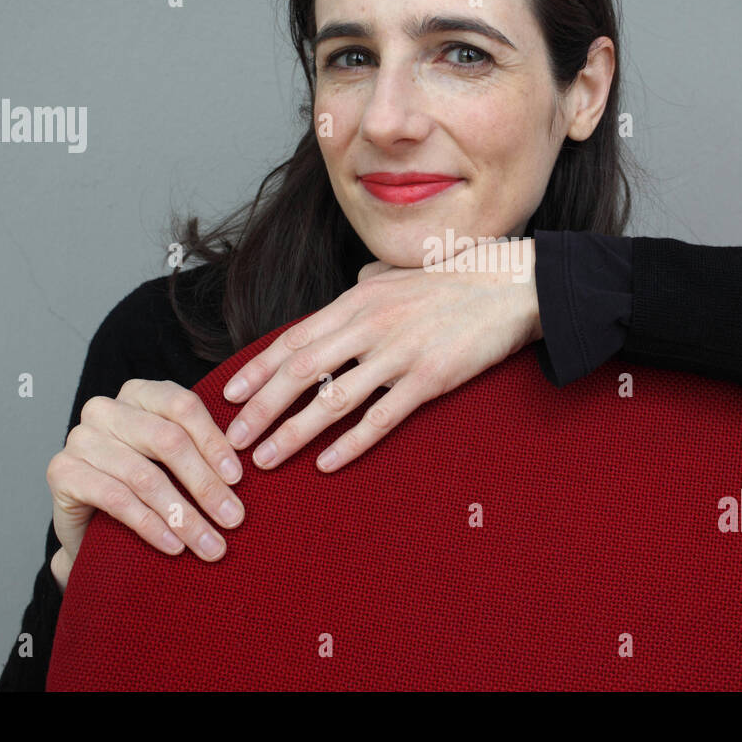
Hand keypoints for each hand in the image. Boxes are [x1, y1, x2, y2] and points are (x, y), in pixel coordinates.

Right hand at [45, 379, 245, 589]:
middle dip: (205, 484)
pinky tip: (175, 547)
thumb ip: (202, 452)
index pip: (183, 407)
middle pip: (167, 440)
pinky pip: (117, 500)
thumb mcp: (175, 462)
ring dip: (184, 516)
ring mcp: (79, 439)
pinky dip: (152, 526)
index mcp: (139, 393)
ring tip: (211, 544)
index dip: (214, 442)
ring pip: (145, 476)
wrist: (91, 525)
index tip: (240, 479)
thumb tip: (249, 470)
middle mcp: (105, 409)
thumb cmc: (143, 487)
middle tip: (234, 519)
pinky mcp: (61, 472)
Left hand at [221, 238, 541, 472]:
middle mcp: (370, 325)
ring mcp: (399, 353)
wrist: (512, 285)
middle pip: (300, 371)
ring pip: (332, 399)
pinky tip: (326, 465)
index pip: (294, 339)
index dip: (258, 369)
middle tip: (232, 440)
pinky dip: (350, 444)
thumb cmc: (456, 279)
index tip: (229, 395)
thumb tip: (353, 285)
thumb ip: (371, 285)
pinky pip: (380, 418)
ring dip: (292, 433)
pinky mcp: (429, 378)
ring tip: (265, 460)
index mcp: (358, 301)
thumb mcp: (402, 276)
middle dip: (260, 408)